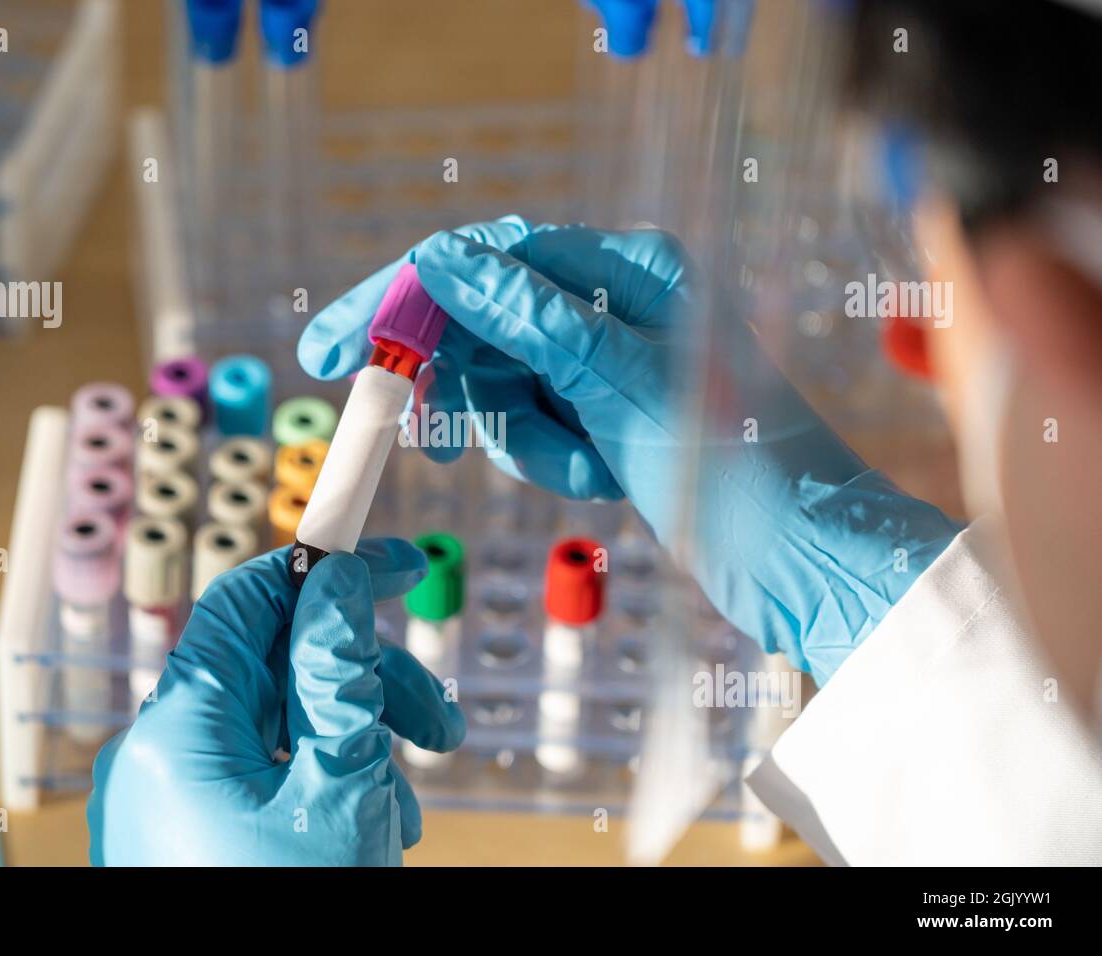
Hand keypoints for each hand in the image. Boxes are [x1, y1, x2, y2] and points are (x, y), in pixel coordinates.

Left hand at [86, 539, 464, 865]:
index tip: (394, 556)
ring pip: (275, 726)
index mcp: (180, 729)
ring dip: (353, 745)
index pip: (251, 600)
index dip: (329, 563)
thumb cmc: (288, 916)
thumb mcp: (339, 789)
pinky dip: (318, 783)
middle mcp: (159, 754)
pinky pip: (256, 776)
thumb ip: (338, 676)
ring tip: (401, 808)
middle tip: (435, 723)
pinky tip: (364, 826)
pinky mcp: (184, 833)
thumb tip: (337, 582)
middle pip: (274, 668)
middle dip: (363, 685)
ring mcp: (168, 799)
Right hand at [299, 218, 960, 683]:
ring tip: (588, 469)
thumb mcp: (621, 382)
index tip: (331, 350)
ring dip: (527, 440)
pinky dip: (550, 459)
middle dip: (473, 389)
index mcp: (626, 267)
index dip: (399, 300)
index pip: (481, 260)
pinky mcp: (601, 417)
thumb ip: (526, 316)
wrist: (801, 559)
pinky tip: (600, 478)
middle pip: (482, 325)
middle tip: (449, 441)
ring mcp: (604, 363)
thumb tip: (439, 260)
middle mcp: (611, 303)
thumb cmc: (733, 463)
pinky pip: (531, 428)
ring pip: (501, 386)